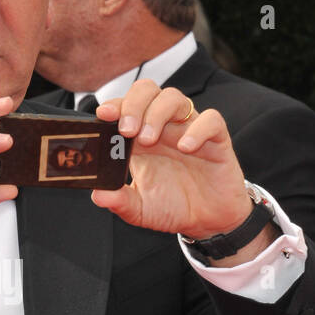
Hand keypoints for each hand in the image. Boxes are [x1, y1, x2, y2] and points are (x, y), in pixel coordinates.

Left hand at [91, 81, 252, 239]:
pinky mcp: (216, 140)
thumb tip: (98, 195)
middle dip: (133, 104)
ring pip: (174, 98)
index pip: (125, 107)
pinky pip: (211, 120)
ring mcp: (189, 130)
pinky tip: (186, 147)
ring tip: (148, 140)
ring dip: (157, 113)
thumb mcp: (140, 209)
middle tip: (126, 130)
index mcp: (140, 139)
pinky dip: (197, 129)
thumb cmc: (173, 207)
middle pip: (147, 91)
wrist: (207, 223)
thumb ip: (120, 201)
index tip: (103, 115)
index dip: (114, 105)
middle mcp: (164, 128)